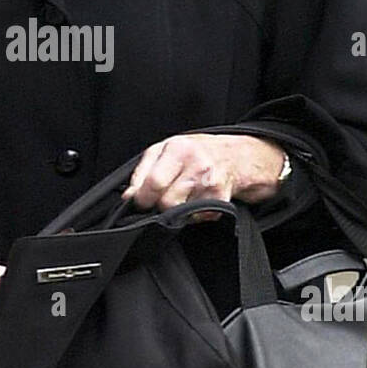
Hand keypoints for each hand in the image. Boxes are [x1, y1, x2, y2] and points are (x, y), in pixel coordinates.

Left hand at [121, 133, 286, 217]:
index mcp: (179, 149)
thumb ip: (143, 171)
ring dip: (177, 209)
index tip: (141, 200)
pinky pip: (196, 219)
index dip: (143, 197)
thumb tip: (129, 195)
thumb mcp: (166, 149)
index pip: (153, 182)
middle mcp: (197, 165)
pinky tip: (198, 199)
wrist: (238, 156)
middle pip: (166, 202)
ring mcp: (211, 183)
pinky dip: (193, 214)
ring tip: (184, 194)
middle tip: (164, 196)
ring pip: (180, 213)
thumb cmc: (198, 152)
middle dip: (160, 204)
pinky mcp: (221, 201)